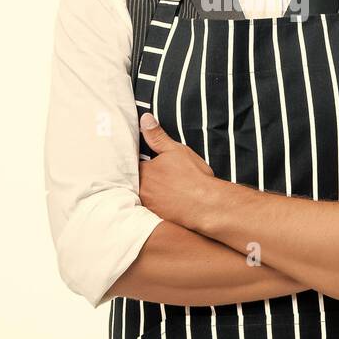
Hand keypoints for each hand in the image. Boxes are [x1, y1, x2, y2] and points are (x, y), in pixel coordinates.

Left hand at [137, 112, 216, 229]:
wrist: (207, 206)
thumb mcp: (175, 150)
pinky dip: (155, 206)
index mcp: (143, 172)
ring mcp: (148, 207)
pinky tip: (165, 203)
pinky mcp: (156, 220)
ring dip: (147, 193)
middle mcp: (141, 191)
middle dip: (141, 178)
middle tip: (154, 176)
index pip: (131, 164)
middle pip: (134, 182)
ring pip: (142, 196)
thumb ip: (157, 136)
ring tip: (160, 190)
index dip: (137, 161)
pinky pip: (150, 211)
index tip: (143, 160)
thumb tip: (144, 119)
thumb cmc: (193, 177)